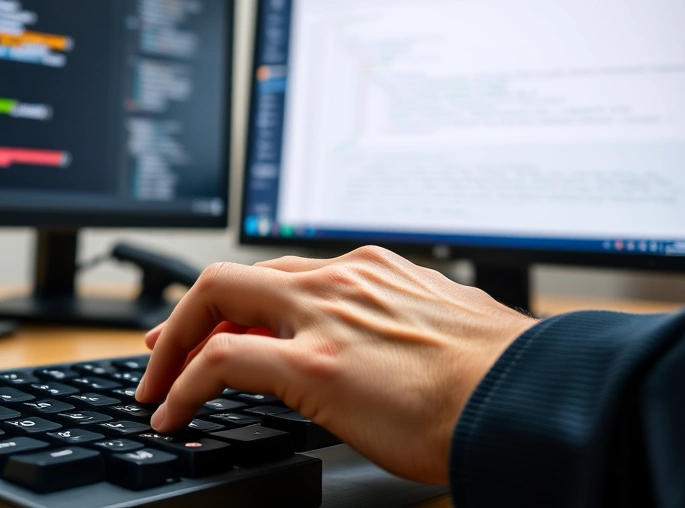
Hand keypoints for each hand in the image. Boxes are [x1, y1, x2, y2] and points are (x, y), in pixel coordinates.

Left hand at [135, 246, 536, 483]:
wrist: (526, 397)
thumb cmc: (498, 376)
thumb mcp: (444, 326)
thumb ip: (403, 322)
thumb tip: (393, 347)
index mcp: (373, 272)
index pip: (284, 274)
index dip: (239, 302)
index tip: (218, 327)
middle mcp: (343, 280)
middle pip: (237, 276)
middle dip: (190, 312)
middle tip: (164, 346)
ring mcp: (325, 314)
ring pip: (216, 299)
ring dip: (174, 344)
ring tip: (157, 386)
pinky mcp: (314, 361)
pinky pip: (221, 361)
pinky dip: (184, 384)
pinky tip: (173, 413)